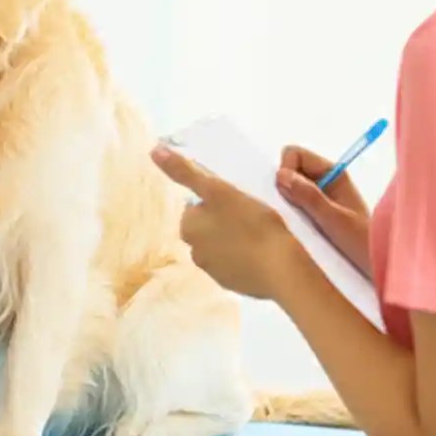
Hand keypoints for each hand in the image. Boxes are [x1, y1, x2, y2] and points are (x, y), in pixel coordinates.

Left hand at [150, 145, 302, 300]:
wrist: (282, 270)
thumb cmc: (251, 224)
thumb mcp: (218, 189)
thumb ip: (185, 171)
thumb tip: (154, 151)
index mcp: (188, 228)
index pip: (197, 205)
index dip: (218, 198)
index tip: (238, 197)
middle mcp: (194, 252)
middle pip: (208, 226)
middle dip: (225, 218)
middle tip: (251, 212)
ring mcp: (214, 271)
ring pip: (222, 245)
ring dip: (235, 237)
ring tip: (260, 231)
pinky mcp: (234, 284)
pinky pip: (237, 263)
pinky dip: (246, 256)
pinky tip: (264, 250)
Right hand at [275, 146, 370, 275]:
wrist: (378, 267)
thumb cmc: (362, 242)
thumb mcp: (334, 219)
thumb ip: (309, 196)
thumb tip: (281, 175)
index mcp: (333, 173)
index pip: (295, 154)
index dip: (286, 170)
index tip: (288, 195)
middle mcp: (325, 179)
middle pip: (291, 168)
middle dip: (284, 184)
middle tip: (293, 209)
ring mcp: (320, 196)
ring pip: (290, 186)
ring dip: (286, 200)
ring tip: (295, 221)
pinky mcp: (315, 212)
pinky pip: (294, 202)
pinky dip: (290, 211)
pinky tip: (296, 227)